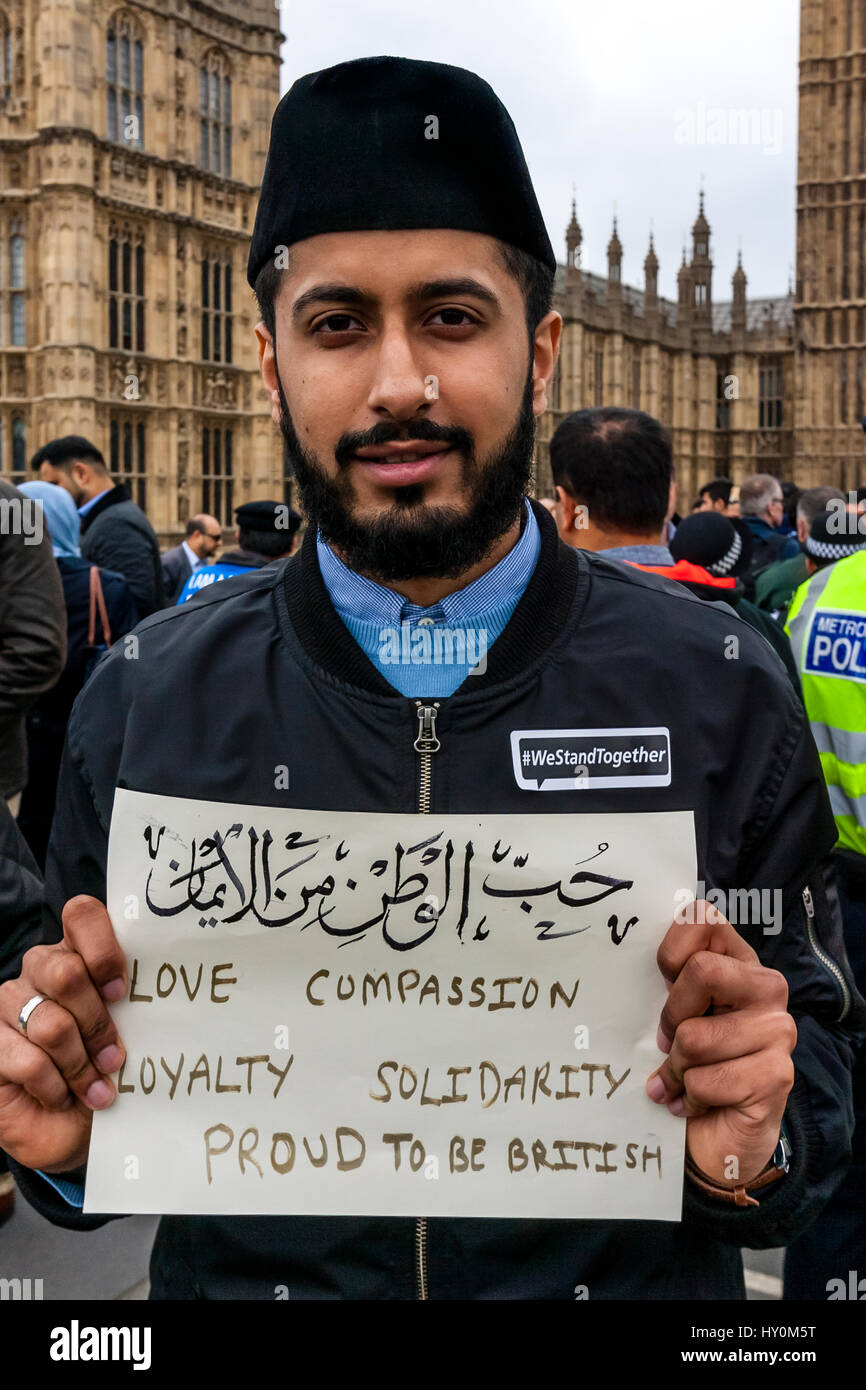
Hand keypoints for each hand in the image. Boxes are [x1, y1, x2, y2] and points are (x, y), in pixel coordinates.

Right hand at [0, 896, 127, 1172]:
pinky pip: (29, 1060)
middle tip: (115, 1057)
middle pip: (68, 974)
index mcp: (79, 952)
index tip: (120, 991)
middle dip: (97, 1024)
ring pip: (52, 1023)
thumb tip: (161, 996)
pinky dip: (55, 1085)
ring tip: (96, 1087)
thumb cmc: (106, 1070)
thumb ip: (134, 1005)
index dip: (102, 948)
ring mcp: (9, 1002)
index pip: (82, 915)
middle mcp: (40, 969)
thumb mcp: (129, 1034)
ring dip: (81, 1064)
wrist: (73, 1127)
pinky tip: (64, 1096)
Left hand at [646, 900, 795, 1187]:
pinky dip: (690, 1098)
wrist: (717, 1138)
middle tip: (668, 1044)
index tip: (663, 982)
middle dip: (671, 1016)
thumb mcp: (672, 1014)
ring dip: (677, 1070)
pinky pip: (708, 1080)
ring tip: (683, 1081)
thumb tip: (618, 949)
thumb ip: (666, 980)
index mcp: (739, 961)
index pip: (703, 918)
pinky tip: (699, 1104)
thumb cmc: (688, 1066)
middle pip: (703, 970)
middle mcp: (766, 987)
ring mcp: (778, 1030)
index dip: (671, 950)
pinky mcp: (777, 1075)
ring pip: (696, 1037)